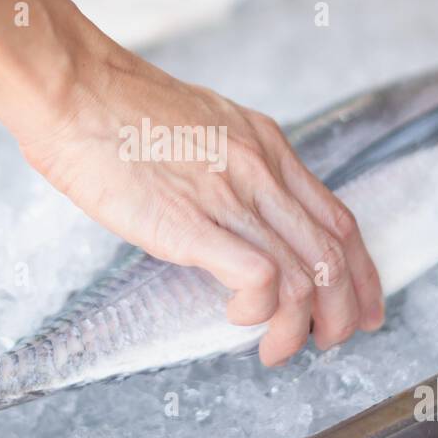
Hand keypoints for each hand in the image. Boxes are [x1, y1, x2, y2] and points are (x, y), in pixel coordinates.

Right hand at [18, 48, 384, 365]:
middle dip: (344, 311)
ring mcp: (230, 194)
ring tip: (276, 348)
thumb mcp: (201, 125)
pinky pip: (258, 278)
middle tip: (330, 340)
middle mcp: (261, 169)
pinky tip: (237, 317)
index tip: (364, 305)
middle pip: (333, 254)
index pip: (338, 218)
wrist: (74, 89)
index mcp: (265, 145)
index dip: (362, 272)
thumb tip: (233, 207)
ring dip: (300, 326)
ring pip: (304, 275)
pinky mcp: (192, 222)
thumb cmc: (116, 109)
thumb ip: (229, 164)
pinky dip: (259, 311)